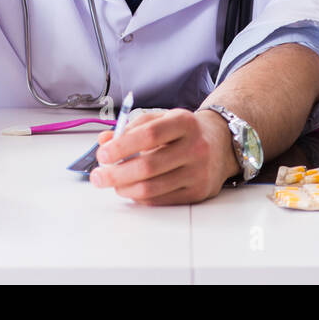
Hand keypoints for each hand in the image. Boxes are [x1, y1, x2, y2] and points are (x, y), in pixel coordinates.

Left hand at [88, 108, 238, 204]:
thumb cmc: (184, 131)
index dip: (122, 146)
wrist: (221, 143)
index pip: (150, 135)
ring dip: (125, 188)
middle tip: (98, 176)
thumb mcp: (161, 120)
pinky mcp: (198, 192)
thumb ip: (131, 128)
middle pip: (148, 166)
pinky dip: (140, 197)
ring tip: (113, 183)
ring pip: (152, 187)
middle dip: (116, 174)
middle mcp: (195, 147)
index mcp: (184, 123)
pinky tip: (131, 189)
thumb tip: (104, 141)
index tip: (102, 153)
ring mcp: (198, 172)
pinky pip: (160, 199)